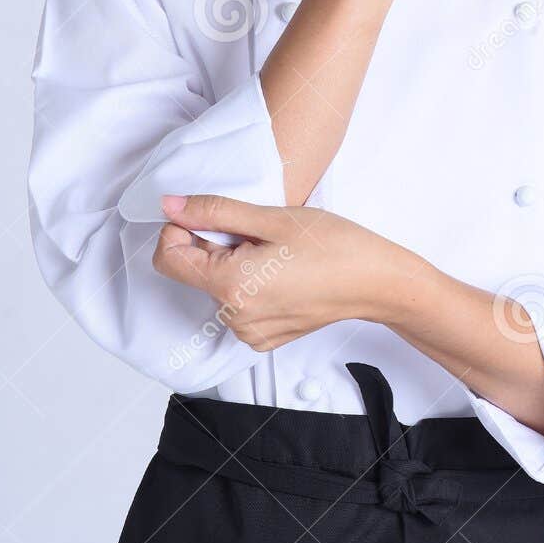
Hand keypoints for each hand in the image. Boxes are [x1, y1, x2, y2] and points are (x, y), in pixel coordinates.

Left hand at [153, 194, 406, 349]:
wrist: (376, 282)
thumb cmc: (334, 246)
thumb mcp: (272, 217)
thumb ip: (214, 211)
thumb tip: (171, 205)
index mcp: (230, 286)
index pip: (168, 258)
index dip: (181, 229)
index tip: (212, 216)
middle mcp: (234, 317)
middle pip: (194, 271)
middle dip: (215, 245)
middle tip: (258, 232)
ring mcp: (249, 332)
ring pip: (216, 286)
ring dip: (232, 263)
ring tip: (275, 253)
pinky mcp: (263, 337)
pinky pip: (236, 304)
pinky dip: (248, 283)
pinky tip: (281, 272)